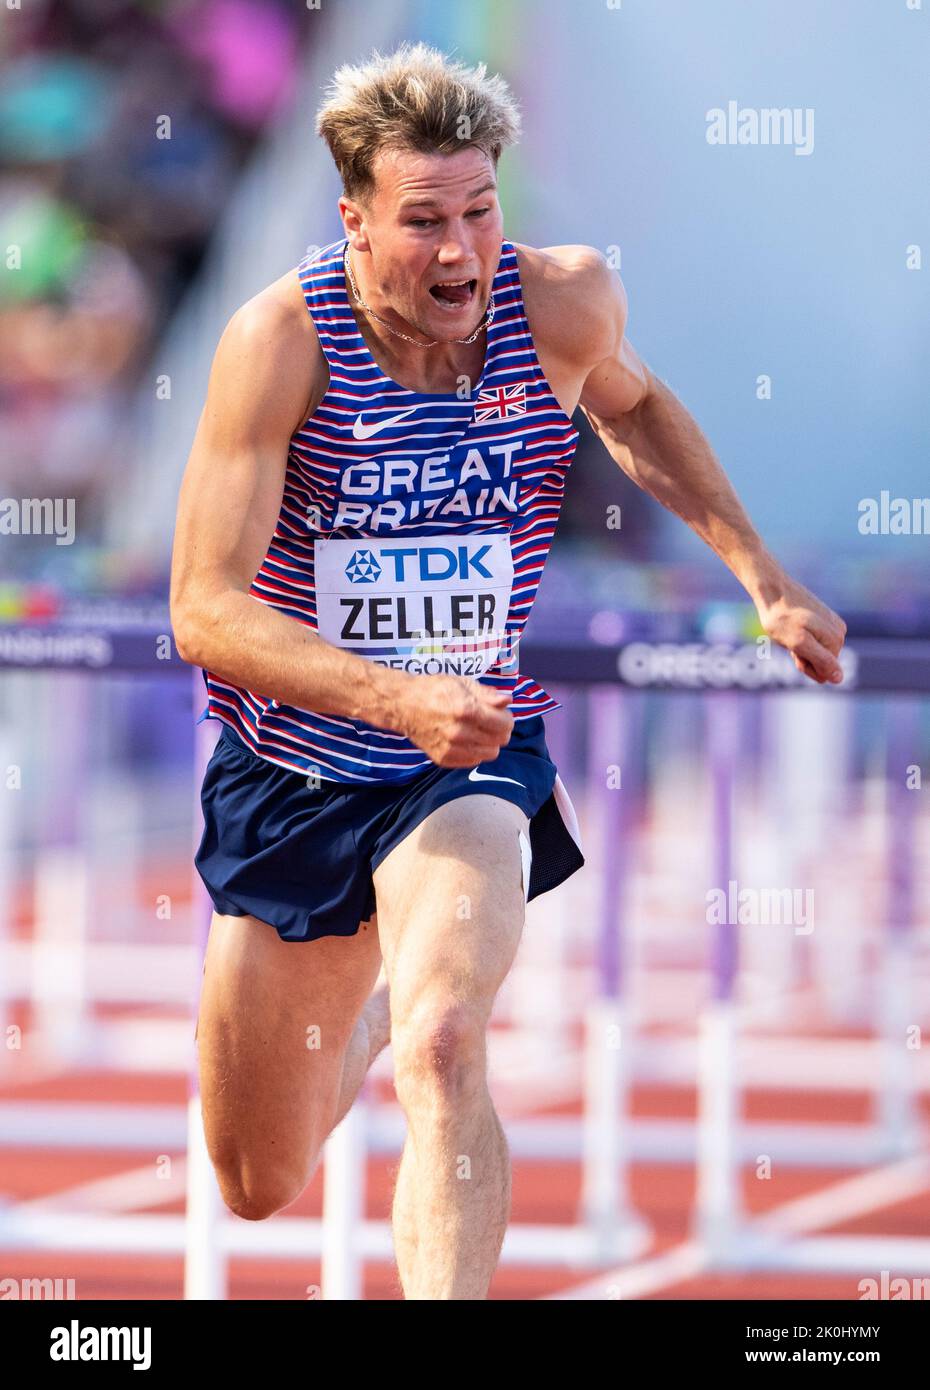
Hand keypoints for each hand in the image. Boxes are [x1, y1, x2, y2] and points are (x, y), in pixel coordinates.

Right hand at [398, 675, 514, 766]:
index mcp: (467, 710)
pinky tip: (467, 739)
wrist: (404, 705)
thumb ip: (487, 694)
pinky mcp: (444, 758)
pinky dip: (475, 750)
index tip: (500, 713)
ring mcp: (451, 748)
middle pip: (500, 740)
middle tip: (489, 721)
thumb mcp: (462, 683)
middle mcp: (460, 732)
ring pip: (490, 753)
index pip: (504, 724)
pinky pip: (474, 760)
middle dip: (500, 729)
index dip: (506, 717)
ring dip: (490, 742)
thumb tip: (508, 700)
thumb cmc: (434, 690)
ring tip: (478, 730)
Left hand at [754, 572, 847, 683]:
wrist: (773, 589)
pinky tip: (791, 627)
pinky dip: (799, 638)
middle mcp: (840, 633)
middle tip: (790, 640)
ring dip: (800, 648)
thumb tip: (840, 679)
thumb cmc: (781, 618)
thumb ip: (821, 662)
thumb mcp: (798, 643)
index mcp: (837, 640)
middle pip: (822, 663)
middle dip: (803, 657)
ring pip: (816, 652)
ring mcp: (833, 624)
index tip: (794, 650)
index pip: (824, 673)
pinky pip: (813, 640)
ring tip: (789, 632)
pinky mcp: (824, 618)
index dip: (805, 666)